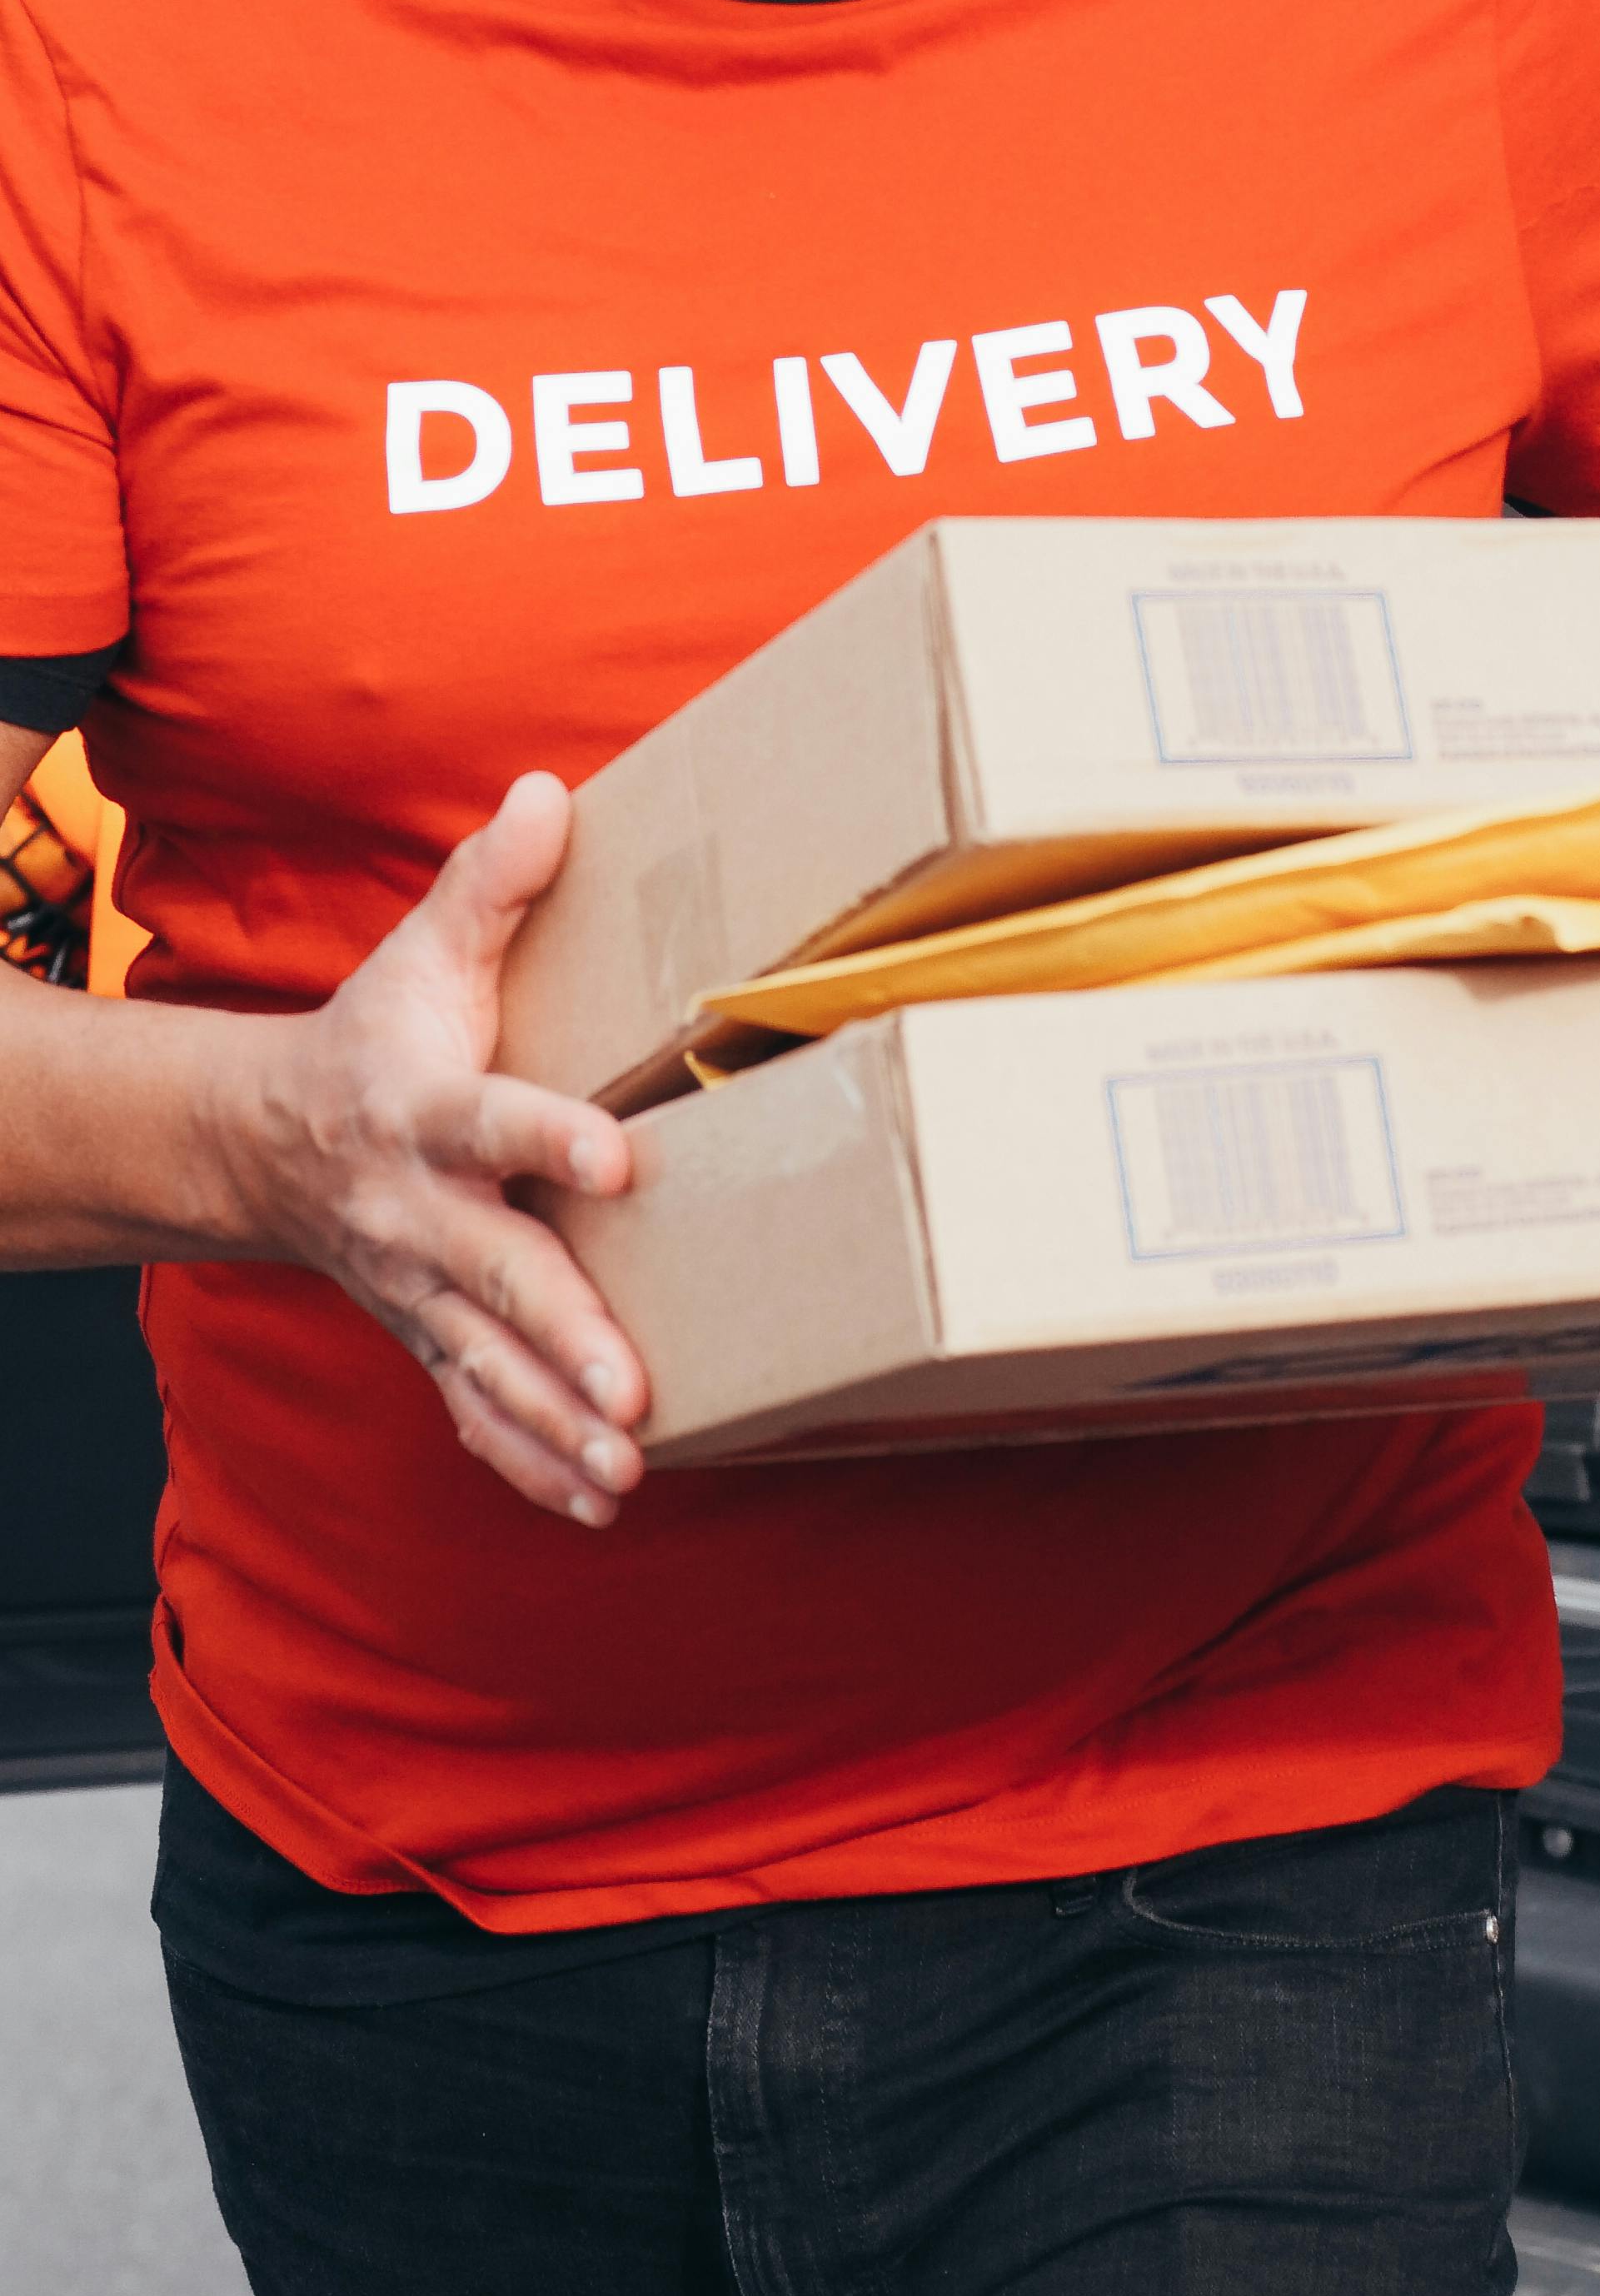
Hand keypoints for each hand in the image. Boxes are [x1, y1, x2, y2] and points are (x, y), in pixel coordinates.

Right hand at [214, 773, 647, 1526]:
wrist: (270, 1142)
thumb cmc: (377, 1039)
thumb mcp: (424, 954)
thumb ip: (491, 883)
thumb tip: (551, 793)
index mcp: (425, 1111)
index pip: (493, 1122)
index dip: (552, 1137)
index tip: (622, 1160)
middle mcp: (419, 1215)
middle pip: (496, 1278)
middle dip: (563, 1336)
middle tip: (631, 1387)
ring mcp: (421, 1291)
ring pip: (486, 1368)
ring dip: (555, 1424)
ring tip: (628, 1468)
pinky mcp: (431, 1337)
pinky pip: (474, 1414)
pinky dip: (526, 1464)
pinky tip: (594, 1502)